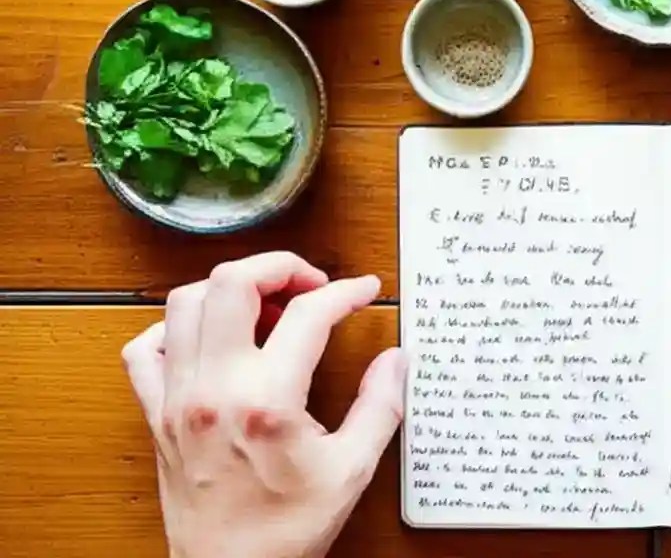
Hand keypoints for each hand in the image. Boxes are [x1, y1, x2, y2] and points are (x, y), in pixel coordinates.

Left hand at [121, 252, 406, 557]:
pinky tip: (211, 340)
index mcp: (266, 401)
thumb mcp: (351, 470)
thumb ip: (380, 406)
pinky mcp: (156, 414)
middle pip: (231, 282)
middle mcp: (214, 388)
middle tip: (309, 285)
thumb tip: (397, 359)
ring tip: (266, 309)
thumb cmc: (286, 530)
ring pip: (185, 302)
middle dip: (278, 267)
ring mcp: (177, 398)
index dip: (345, 292)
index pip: (308, 315)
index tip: (364, 292)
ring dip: (229, 290)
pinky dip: (176, 329)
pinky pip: (145, 348)